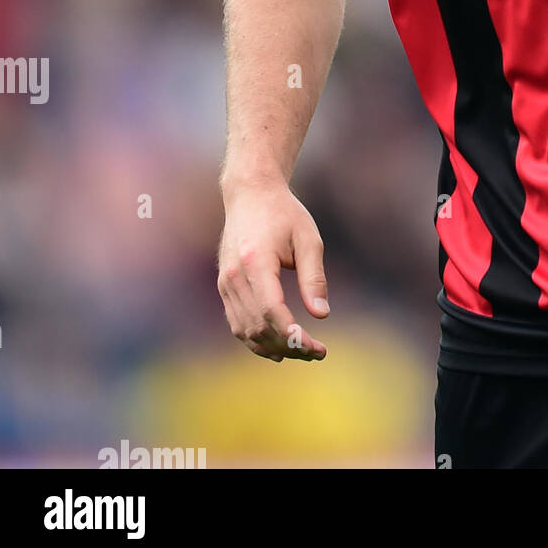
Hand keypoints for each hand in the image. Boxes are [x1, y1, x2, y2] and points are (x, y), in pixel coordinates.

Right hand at [217, 181, 329, 362]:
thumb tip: (322, 315)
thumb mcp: (308, 239)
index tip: (317, 347)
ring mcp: (226, 282)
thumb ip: (314, 277)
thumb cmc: (285, 214)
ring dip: (273, 347)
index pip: (272, 310)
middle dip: (289, 346)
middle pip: (259, 325)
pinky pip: (236, 322)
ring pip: (245, 329)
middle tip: (318, 353)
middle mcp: (235, 275)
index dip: (293, 335)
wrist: (251, 194)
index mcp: (256, 260)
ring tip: (303, 352)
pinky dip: (255, 339)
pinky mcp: (224, 285)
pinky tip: (277, 348)